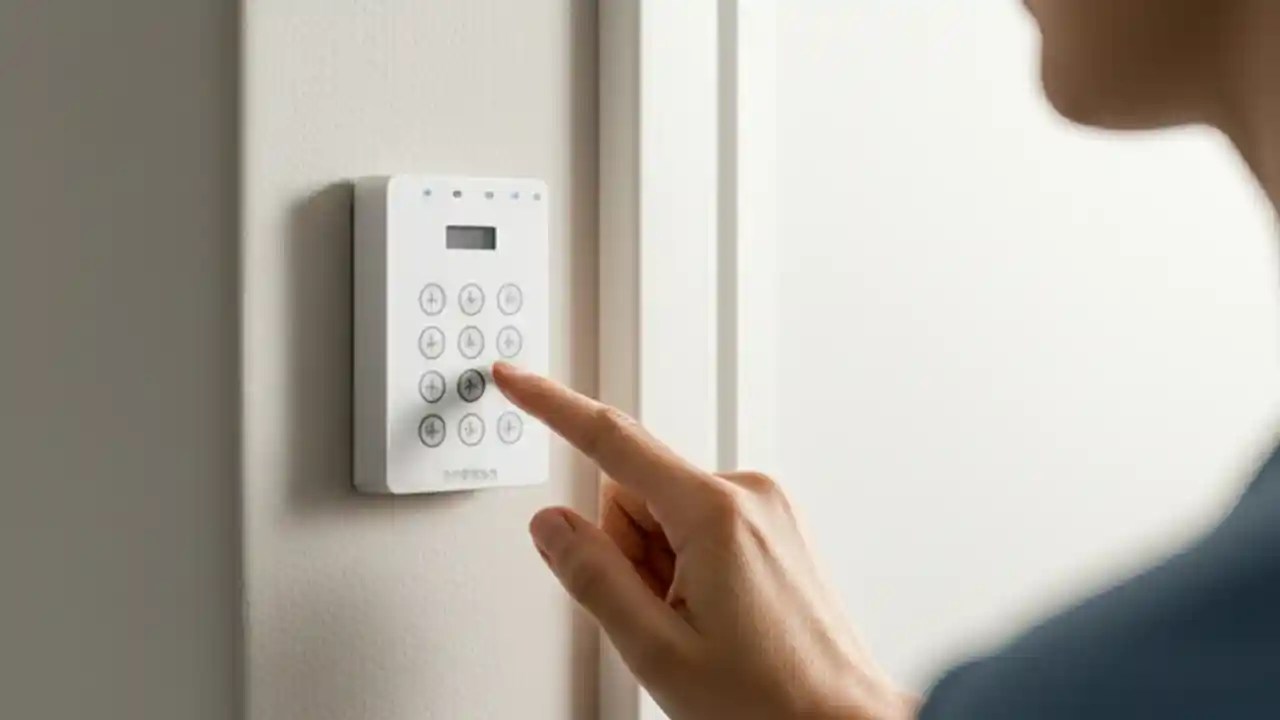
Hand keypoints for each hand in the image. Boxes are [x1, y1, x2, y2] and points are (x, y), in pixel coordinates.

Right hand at [492, 363, 917, 719]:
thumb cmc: (770, 702)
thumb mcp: (658, 652)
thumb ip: (593, 578)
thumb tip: (551, 525)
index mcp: (715, 514)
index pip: (611, 441)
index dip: (551, 406)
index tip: (513, 379)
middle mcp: (747, 494)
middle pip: (634, 493)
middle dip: (627, 552)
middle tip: (660, 618)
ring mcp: (765, 509)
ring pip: (663, 514)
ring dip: (658, 566)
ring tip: (695, 624)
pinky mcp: (772, 526)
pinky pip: (697, 526)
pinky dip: (685, 566)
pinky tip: (712, 615)